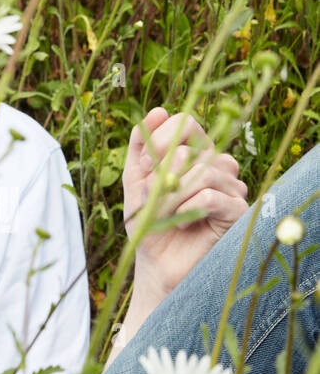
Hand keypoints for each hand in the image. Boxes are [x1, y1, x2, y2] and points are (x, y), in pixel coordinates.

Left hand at [122, 107, 249, 298]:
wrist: (157, 263)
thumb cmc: (148, 220)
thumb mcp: (135, 178)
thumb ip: (140, 144)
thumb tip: (158, 109)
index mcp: (196, 152)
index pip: (186, 122)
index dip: (160, 140)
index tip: (142, 166)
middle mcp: (219, 164)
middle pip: (188, 150)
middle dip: (159, 176)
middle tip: (150, 198)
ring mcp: (232, 187)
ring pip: (200, 173)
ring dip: (169, 196)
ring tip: (164, 215)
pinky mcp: (239, 211)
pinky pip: (210, 197)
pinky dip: (186, 209)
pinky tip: (181, 223)